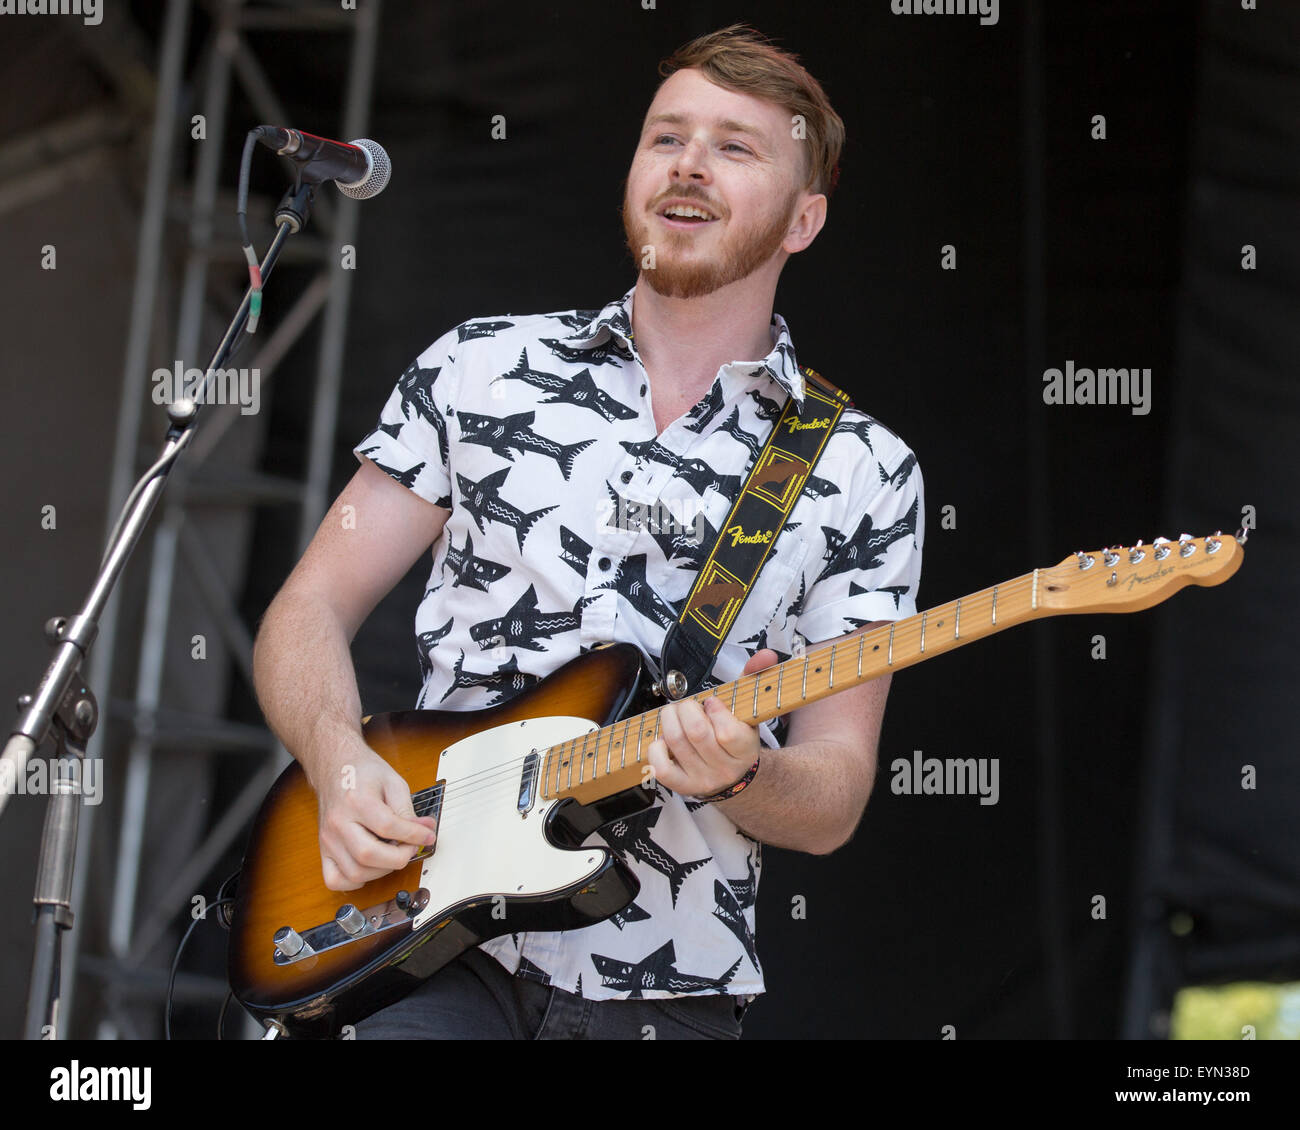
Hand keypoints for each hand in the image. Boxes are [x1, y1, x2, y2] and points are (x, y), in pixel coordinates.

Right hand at [312, 737, 436, 890]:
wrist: (335, 767)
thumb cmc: (363, 773)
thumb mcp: (392, 782)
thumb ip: (408, 809)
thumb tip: (426, 829)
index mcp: (356, 800)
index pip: (388, 826)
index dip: (414, 835)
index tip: (428, 836)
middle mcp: (338, 822)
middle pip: (368, 855)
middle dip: (399, 857)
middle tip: (411, 847)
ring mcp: (328, 839)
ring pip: (355, 872)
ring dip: (382, 870)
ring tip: (394, 854)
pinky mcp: (323, 850)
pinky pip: (335, 880)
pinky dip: (356, 880)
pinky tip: (371, 866)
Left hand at [647, 649, 777, 797]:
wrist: (734, 774)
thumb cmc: (737, 735)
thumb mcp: (749, 708)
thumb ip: (756, 677)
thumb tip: (766, 654)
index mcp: (745, 750)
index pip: (726, 732)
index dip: (714, 710)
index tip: (711, 702)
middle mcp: (724, 768)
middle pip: (695, 733)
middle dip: (686, 709)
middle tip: (688, 704)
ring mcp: (702, 779)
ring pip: (675, 742)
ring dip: (669, 719)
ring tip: (674, 714)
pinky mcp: (682, 785)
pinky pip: (661, 767)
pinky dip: (657, 747)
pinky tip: (665, 739)